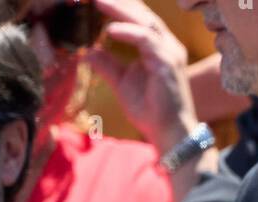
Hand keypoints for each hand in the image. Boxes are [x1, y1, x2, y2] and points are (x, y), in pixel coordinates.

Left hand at [85, 0, 199, 152]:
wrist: (170, 133)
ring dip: (120, 10)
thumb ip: (107, 66)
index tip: (97, 1)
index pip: (139, 19)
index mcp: (158, 46)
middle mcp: (166, 44)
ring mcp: (169, 51)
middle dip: (119, 2)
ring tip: (99, 3)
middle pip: (142, 13)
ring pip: (144, 21)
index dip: (120, 7)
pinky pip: (145, 40)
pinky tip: (110, 30)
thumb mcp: (122, 83)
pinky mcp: (166, 62)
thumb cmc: (151, 111)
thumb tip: (88, 52)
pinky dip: (128, 32)